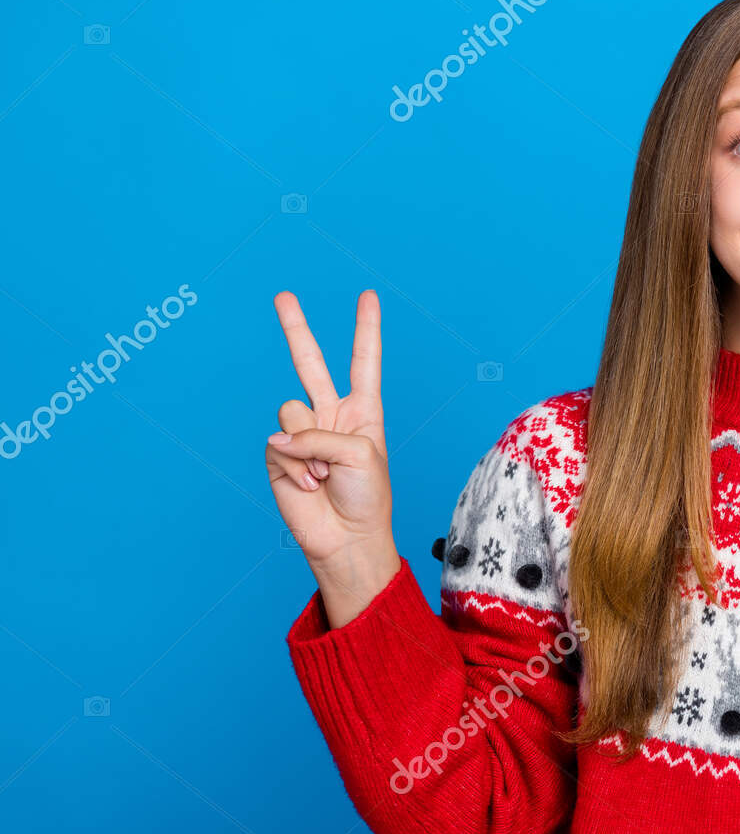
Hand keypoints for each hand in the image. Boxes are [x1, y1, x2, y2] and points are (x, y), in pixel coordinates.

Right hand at [265, 290, 399, 622]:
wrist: (347, 538)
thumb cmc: (366, 497)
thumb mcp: (359, 453)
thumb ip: (318, 433)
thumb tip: (277, 437)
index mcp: (363, 410)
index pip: (364, 362)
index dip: (365, 329)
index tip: (368, 296)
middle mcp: (330, 415)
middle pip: (310, 363)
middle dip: (296, 328)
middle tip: (283, 295)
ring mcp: (302, 433)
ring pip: (291, 410)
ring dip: (308, 445)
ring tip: (324, 474)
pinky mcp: (278, 454)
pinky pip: (278, 444)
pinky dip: (295, 466)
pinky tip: (309, 485)